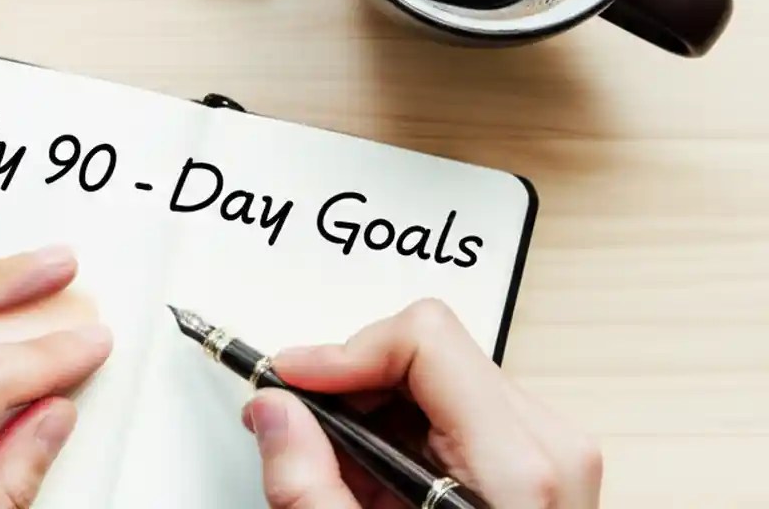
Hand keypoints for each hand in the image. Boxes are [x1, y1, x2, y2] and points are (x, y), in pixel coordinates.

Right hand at [243, 299, 601, 508]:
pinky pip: (456, 406)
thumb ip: (307, 482)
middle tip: (302, 427)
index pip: (424, 340)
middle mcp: (548, 448)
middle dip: (351, 382)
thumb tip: (274, 411)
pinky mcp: (538, 460)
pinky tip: (378, 477)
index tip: (293, 380)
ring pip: (438, 373)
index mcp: (517, 468)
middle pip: (428, 350)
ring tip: (343, 470)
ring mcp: (549, 452)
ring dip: (373, 408)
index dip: (344, 351)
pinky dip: (401, 428)